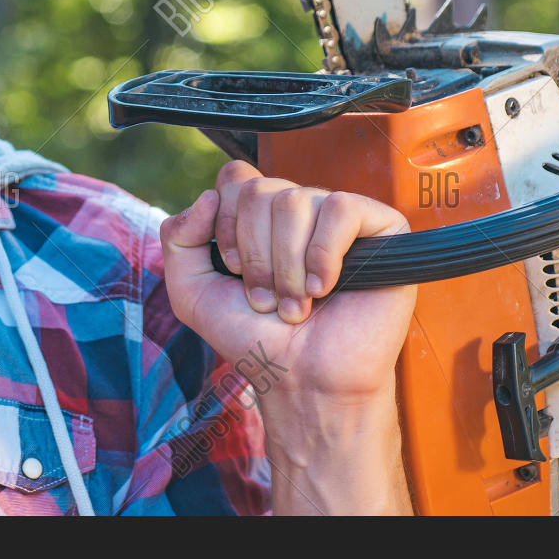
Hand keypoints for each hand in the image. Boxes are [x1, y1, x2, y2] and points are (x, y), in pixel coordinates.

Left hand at [159, 160, 416, 404]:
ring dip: (285, 265)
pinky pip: (341, 208)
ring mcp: (339, 217)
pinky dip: (323, 253)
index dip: (227, 222)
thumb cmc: (255, 338)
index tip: (233, 269)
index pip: (235, 178)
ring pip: (296, 200)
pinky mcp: (380, 228)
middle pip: (260, 191)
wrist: (302, 380)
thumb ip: (178, 239)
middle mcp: (299, 209)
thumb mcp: (192, 292)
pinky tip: (323, 288)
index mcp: (261, 216)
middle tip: (267, 301)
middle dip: (255, 255)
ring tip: (295, 306)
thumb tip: (208, 195)